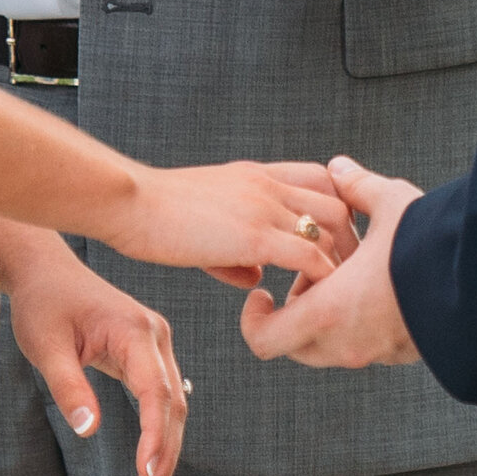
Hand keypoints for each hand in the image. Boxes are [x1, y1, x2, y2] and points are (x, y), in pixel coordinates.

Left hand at [0, 221, 186, 475]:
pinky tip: (151, 459)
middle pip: (172, 403)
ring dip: (166, 445)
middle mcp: (155, 334)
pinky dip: (159, 428)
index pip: (156, 392)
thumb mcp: (45, 347)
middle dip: (165, 452)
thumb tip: (88, 430)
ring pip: (172, 402)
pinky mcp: (147, 350)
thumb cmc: (42, 305)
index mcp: (134, 330)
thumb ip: (68, 387)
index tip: (145, 472)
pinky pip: (162, 394)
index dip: (155, 436)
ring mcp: (155, 341)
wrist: (45, 271)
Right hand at [98, 162, 356, 289]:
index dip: (334, 212)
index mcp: (257, 175)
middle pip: (338, 203)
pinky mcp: (253, 236)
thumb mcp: (206, 218)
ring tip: (324, 291)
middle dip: (347, 241)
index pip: (322, 178)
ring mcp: (264, 207)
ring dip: (337, 261)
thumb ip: (238, 246)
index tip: (330, 244)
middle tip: (339, 275)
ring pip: (333, 226)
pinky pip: (308, 258)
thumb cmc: (155, 213)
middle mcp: (268, 185)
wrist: (129, 202)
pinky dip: (317, 280)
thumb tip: (259, 277)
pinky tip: (303, 300)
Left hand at [240, 157, 423, 367]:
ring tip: (351, 275)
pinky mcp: (405, 354)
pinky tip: (382, 289)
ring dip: (329, 316)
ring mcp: (377, 354)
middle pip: (295, 344)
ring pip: (332, 346)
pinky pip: (367, 346)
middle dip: (295, 310)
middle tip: (312, 274)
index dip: (254, 318)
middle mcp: (347, 344)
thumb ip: (357, 187)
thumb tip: (339, 167)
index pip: (264, 339)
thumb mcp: (391, 204)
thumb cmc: (432, 244)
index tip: (264, 291)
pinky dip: (361, 324)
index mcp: (328, 312)